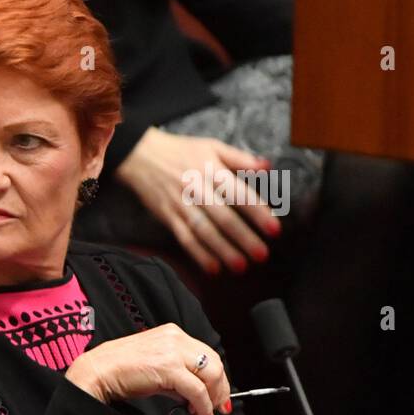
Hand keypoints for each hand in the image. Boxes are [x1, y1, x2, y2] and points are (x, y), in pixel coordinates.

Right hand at [66, 323, 231, 414]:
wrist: (97, 372)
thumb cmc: (118, 370)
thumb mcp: (153, 366)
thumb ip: (175, 375)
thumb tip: (192, 393)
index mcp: (171, 333)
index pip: (206, 354)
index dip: (216, 377)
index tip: (217, 394)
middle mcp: (175, 338)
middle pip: (214, 362)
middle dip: (220, 389)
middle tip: (219, 407)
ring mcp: (173, 351)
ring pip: (210, 374)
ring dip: (213, 398)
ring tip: (207, 413)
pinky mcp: (169, 367)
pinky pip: (197, 389)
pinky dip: (203, 405)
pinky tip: (200, 414)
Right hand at [114, 127, 280, 274]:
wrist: (139, 154)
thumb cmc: (179, 151)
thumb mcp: (212, 147)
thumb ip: (241, 158)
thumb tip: (267, 166)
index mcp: (212, 171)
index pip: (240, 195)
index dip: (258, 213)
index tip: (274, 229)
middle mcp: (197, 189)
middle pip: (224, 218)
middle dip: (244, 238)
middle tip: (261, 255)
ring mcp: (181, 205)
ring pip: (204, 232)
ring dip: (223, 251)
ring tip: (240, 266)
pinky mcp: (167, 217)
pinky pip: (184, 238)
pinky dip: (198, 254)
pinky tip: (212, 267)